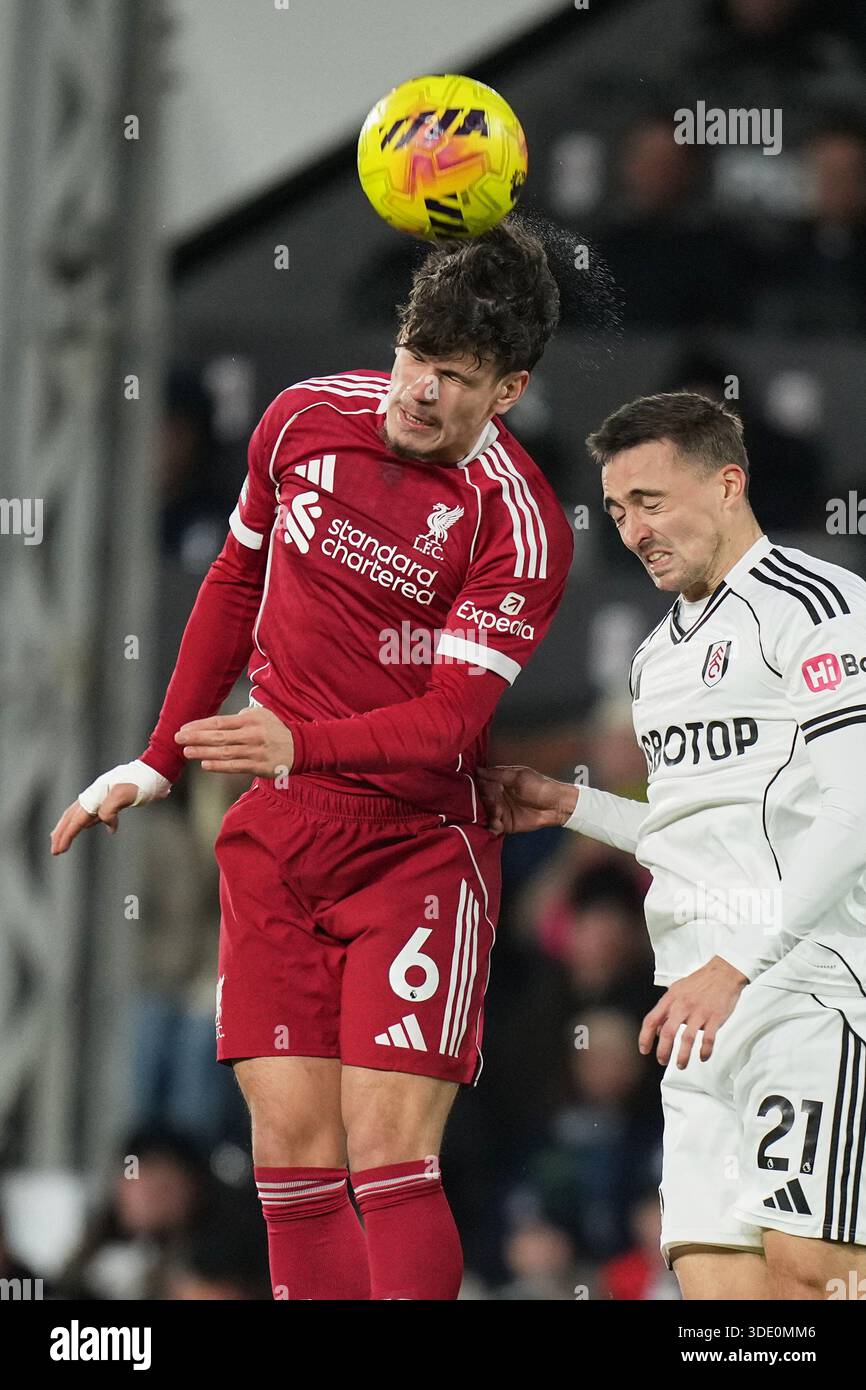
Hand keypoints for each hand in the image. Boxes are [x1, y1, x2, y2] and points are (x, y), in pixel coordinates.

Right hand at [50, 783, 138, 854]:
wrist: (154, 770)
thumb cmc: (141, 781)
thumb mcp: (125, 795)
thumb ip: (110, 809)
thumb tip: (107, 825)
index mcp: (95, 795)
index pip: (77, 819)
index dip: (66, 835)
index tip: (58, 850)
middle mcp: (95, 795)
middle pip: (72, 816)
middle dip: (61, 833)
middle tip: (55, 850)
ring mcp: (102, 796)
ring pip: (80, 814)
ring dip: (69, 828)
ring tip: (61, 839)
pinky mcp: (112, 798)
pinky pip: (93, 812)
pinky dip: (86, 821)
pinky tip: (87, 826)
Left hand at [176, 707, 293, 777]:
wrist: (301, 747)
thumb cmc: (277, 730)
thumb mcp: (263, 715)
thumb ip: (242, 716)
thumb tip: (222, 722)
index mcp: (250, 720)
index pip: (220, 722)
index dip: (200, 725)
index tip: (184, 727)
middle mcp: (251, 735)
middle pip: (218, 737)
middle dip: (196, 737)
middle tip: (178, 738)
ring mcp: (254, 752)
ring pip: (224, 752)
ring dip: (203, 752)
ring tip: (187, 751)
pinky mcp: (258, 766)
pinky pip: (235, 766)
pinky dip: (219, 766)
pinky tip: (205, 764)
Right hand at [477, 765, 577, 834]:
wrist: (556, 805)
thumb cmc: (540, 786)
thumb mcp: (519, 776)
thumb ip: (498, 774)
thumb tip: (478, 771)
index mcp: (498, 782)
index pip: (480, 783)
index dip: (477, 785)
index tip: (477, 787)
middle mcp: (496, 796)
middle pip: (480, 799)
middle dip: (481, 800)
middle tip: (491, 800)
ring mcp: (500, 811)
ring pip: (484, 813)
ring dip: (487, 813)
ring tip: (497, 811)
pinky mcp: (505, 824)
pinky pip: (492, 826)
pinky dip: (492, 826)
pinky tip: (498, 822)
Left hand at [638, 956, 748, 1067]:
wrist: (724, 972)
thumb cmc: (699, 982)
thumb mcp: (676, 990)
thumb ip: (666, 1009)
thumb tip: (658, 1031)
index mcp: (671, 998)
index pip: (652, 1019)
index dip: (645, 1037)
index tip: (644, 1050)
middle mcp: (683, 1006)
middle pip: (668, 1033)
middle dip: (663, 1051)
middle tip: (662, 1061)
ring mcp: (700, 1012)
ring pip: (687, 1039)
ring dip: (683, 1056)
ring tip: (681, 1065)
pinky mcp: (715, 1017)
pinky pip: (708, 1039)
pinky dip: (705, 1051)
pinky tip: (702, 1057)